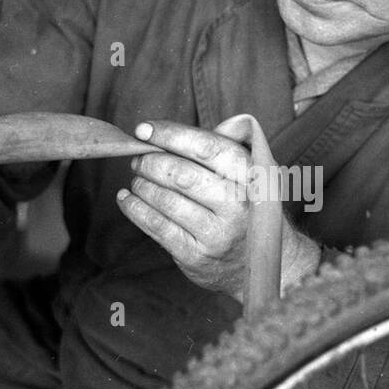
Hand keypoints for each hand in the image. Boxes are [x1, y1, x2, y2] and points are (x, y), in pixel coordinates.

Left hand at [116, 119, 321, 302]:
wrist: (262, 263)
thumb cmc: (248, 208)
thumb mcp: (252, 174)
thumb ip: (228, 145)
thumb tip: (199, 125)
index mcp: (251, 176)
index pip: (207, 147)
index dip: (171, 135)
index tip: (144, 130)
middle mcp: (238, 204)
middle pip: (181, 174)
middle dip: (150, 162)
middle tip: (138, 159)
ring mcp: (217, 233)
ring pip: (165, 199)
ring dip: (142, 185)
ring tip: (137, 179)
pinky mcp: (196, 255)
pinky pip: (156, 227)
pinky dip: (135, 209)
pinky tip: (127, 199)